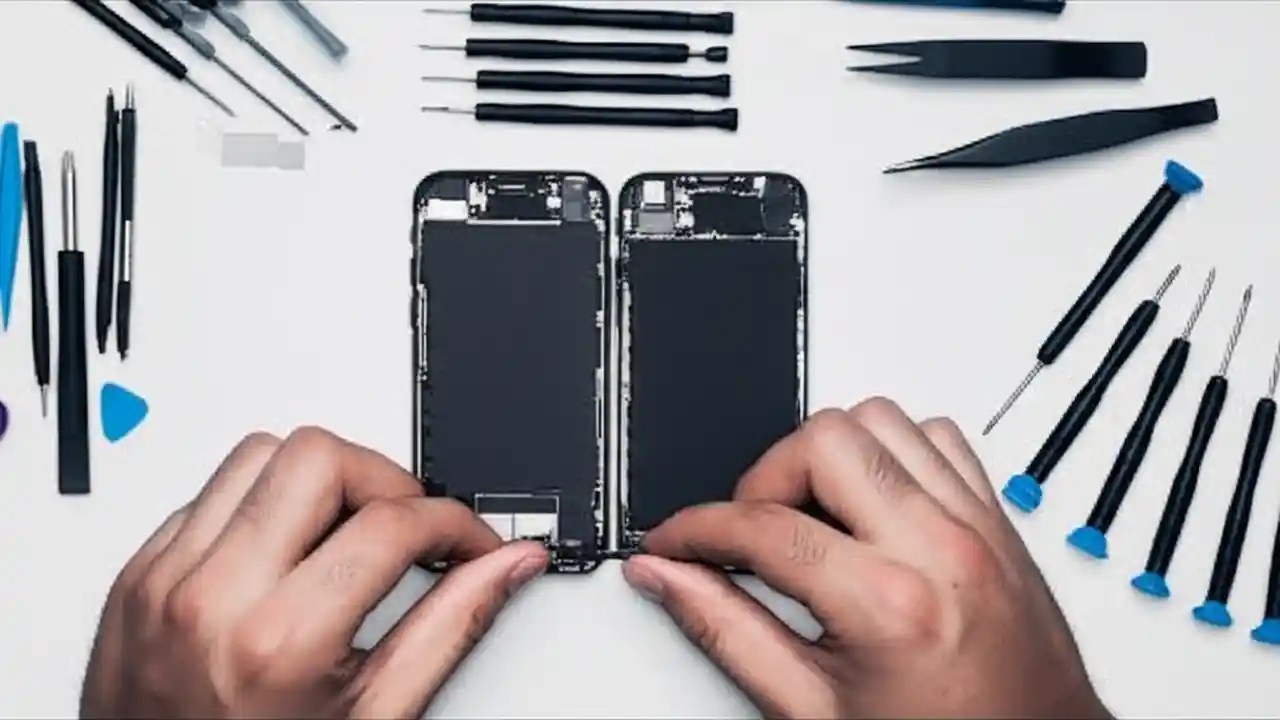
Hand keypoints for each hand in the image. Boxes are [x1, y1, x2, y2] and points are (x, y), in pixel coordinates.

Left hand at [81, 428, 548, 717]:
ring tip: (343, 534)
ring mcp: (164, 579)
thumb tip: (506, 568)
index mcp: (278, 642)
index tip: (469, 541)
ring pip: (259, 453)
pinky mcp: (137, 572)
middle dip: (382, 481)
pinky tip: (285, 552)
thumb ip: (450, 629)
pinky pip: (210, 492)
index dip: (453, 523)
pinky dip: (261, 504)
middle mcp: (211, 598)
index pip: (390, 525)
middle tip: (405, 527)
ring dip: (317, 480)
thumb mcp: (375, 716)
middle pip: (317, 458)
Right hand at [623, 398, 1108, 718]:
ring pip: (882, 419)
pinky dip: (893, 453)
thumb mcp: (813, 710)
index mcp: (891, 606)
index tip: (675, 541)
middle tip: (752, 530)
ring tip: (811, 515)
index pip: (763, 526)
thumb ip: (728, 632)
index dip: (696, 528)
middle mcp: (942, 550)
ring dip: (830, 456)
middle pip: (825, 440)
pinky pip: (940, 437)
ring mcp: (978, 527)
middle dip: (767, 478)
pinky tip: (871, 503)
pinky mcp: (1000, 522)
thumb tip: (668, 579)